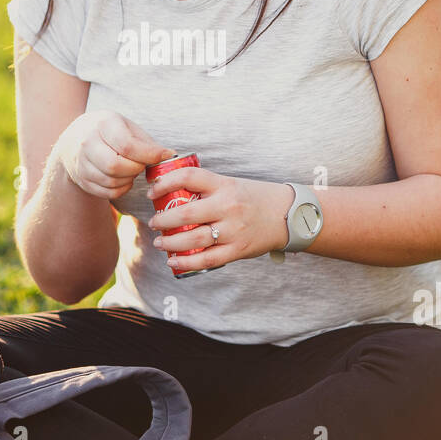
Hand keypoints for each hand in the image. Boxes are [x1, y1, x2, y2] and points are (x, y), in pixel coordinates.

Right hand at [56, 110, 176, 200]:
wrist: (76, 139)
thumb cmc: (111, 132)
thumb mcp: (128, 128)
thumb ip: (147, 143)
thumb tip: (169, 156)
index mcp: (103, 124)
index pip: (127, 145)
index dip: (149, 155)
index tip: (165, 155)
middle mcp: (87, 143)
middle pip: (115, 166)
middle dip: (136, 168)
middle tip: (142, 164)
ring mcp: (81, 163)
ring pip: (112, 181)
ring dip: (129, 179)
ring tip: (132, 169)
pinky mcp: (82, 180)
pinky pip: (108, 192)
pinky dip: (122, 189)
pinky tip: (124, 178)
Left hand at [146, 165, 292, 270]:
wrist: (288, 215)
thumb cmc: (254, 198)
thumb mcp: (231, 184)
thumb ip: (207, 189)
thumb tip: (172, 192)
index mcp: (224, 185)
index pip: (188, 177)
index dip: (165, 183)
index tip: (153, 190)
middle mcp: (228, 206)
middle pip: (185, 213)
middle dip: (162, 220)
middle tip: (154, 222)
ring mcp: (233, 229)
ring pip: (193, 239)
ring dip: (170, 242)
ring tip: (160, 242)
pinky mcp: (238, 249)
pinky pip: (207, 259)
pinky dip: (186, 262)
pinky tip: (174, 261)